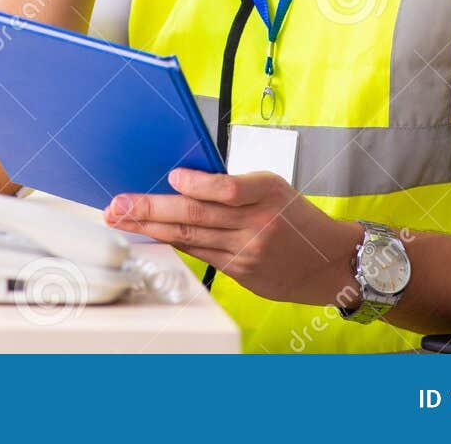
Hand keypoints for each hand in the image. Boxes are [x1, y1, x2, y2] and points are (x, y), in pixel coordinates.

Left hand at [104, 168, 362, 307]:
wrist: (331, 263)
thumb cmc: (297, 217)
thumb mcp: (273, 187)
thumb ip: (233, 186)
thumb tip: (183, 180)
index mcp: (267, 192)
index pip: (228, 189)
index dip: (196, 184)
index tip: (170, 176)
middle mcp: (257, 224)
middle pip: (196, 216)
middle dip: (150, 209)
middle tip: (119, 204)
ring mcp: (248, 252)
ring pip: (190, 238)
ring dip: (149, 228)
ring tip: (120, 220)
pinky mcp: (241, 273)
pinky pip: (200, 254)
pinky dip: (172, 243)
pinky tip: (149, 235)